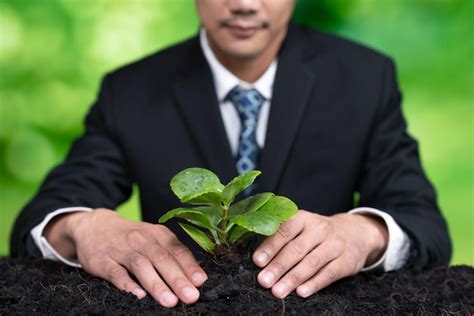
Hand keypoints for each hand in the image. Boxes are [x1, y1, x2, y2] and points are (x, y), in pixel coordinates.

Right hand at [43, 208, 206, 306]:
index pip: (177, 250)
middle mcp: (141, 239)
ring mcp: (121, 249)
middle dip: (177, 279)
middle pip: (162, 258)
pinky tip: (139, 295)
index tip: (200, 282)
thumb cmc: (132, 238)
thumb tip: (195, 279)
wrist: (95, 226)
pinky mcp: (102, 260)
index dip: (189, 266)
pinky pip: (115, 272)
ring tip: (170, 301)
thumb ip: (172, 256)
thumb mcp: (154, 240)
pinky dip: (128, 284)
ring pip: (141, 265)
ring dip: (157, 284)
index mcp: (158, 234)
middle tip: (190, 296)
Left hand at [252, 210, 387, 297]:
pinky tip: (301, 292)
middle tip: (264, 281)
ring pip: (311, 262)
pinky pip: (328, 273)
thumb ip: (281, 237)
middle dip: (278, 266)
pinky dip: (314, 284)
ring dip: (293, 278)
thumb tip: (259, 258)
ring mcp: (335, 244)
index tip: (257, 261)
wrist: (355, 232)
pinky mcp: (346, 261)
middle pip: (296, 249)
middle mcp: (319, 229)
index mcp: (303, 218)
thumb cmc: (317, 233)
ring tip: (278, 291)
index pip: (284, 231)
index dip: (270, 247)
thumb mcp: (302, 227)